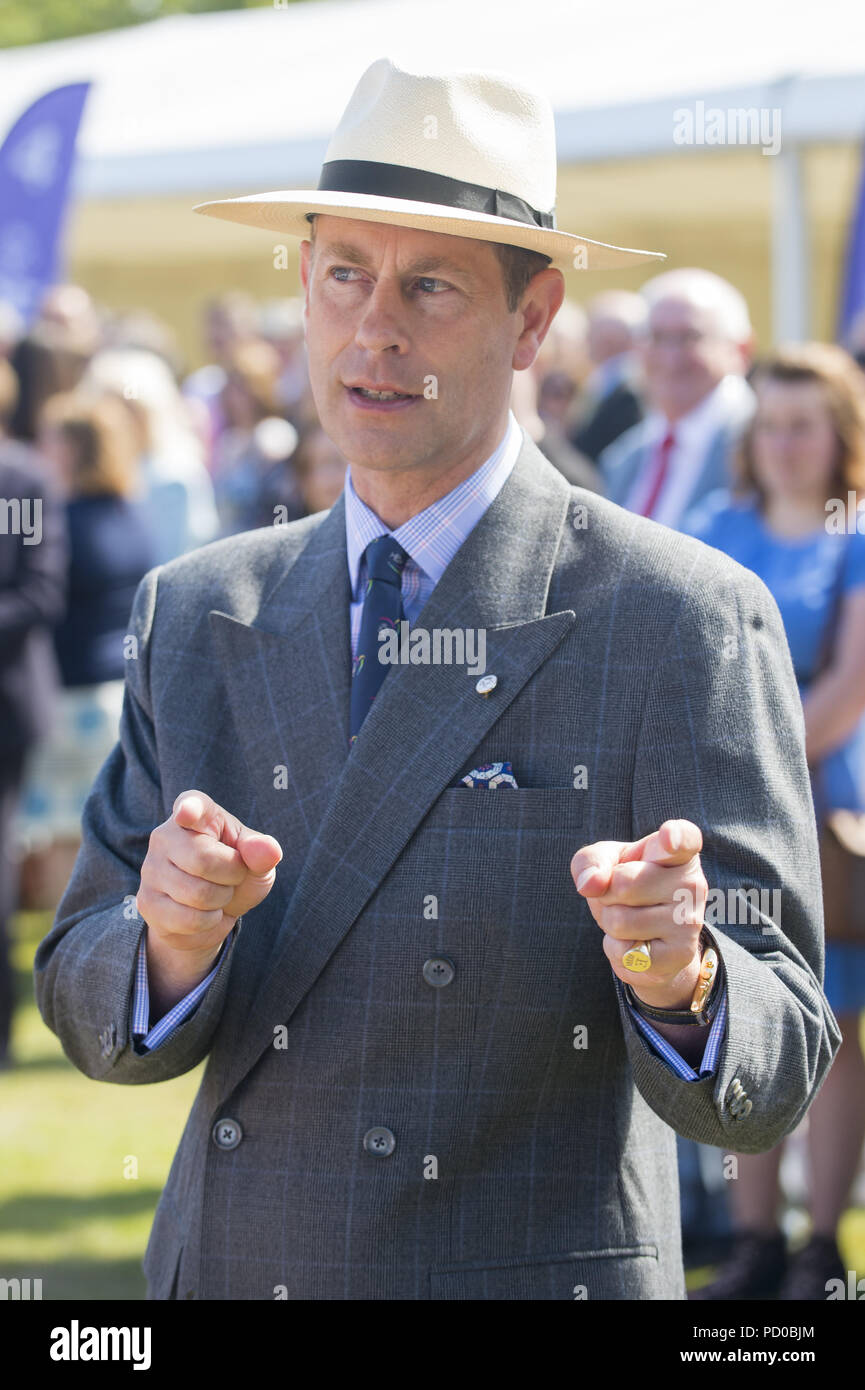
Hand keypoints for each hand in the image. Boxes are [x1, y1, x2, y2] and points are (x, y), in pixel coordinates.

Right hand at [136, 790, 281, 995]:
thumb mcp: (256, 860)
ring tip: (218, 894)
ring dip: (221, 901)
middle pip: (203, 860)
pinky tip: (205, 914)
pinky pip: (188, 920)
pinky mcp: (147, 903)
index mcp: (197, 813)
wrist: (213, 912)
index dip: (190, 808)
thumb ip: (262, 852)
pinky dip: (209, 923)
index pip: (192, 805)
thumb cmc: (235, 873)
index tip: (187, 812)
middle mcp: (165, 835)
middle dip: (231, 876)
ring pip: (198, 894)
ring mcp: (151, 869)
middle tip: (232, 877)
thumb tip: (268, 850)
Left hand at [570, 819, 706, 1010]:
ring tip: (631, 919)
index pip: (684, 838)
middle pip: (623, 883)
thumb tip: (589, 884)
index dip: (675, 836)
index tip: (669, 836)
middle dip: (608, 893)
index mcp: (678, 852)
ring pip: (619, 920)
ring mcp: (689, 921)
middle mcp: (692, 883)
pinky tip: (637, 942)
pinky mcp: (680, 954)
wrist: (649, 935)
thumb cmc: (628, 884)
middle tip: (624, 896)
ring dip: (611, 922)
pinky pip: (624, 951)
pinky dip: (616, 948)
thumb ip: (591, 861)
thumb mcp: (606, 862)